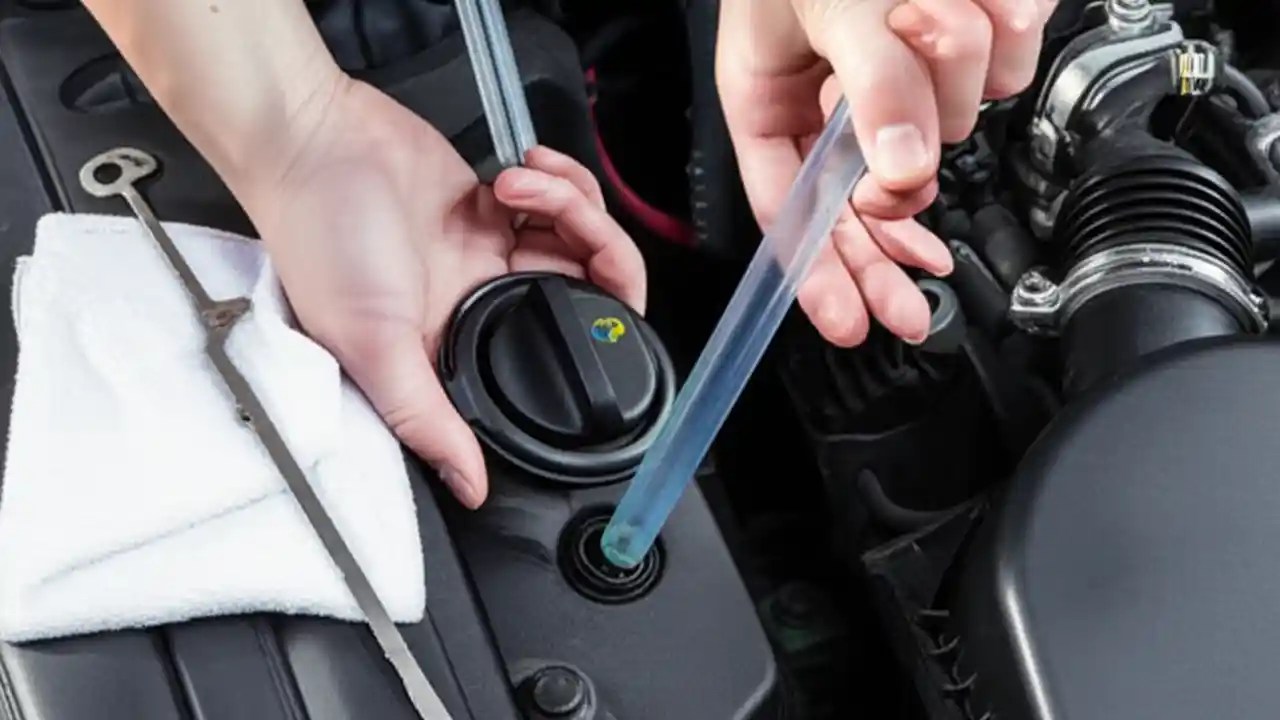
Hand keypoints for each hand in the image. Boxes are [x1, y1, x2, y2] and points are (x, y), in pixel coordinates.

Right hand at [235, 77, 645, 507]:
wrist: (310, 138)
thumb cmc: (323, 239)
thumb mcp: (374, 343)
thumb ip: (426, 417)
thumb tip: (471, 491)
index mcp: (456, 346)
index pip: (550, 363)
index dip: (594, 341)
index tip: (597, 312)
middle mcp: (479, 304)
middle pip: (586, 295)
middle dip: (600, 252)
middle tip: (578, 229)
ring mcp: (489, 250)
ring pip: (578, 241)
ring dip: (572, 206)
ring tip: (520, 185)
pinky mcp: (490, 202)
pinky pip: (556, 199)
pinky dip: (556, 182)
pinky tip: (522, 170)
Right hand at [717, 0, 1053, 345]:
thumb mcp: (828, 3)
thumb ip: (870, 81)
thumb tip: (903, 167)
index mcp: (773, 95)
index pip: (790, 207)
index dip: (817, 269)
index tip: (849, 319)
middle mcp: (837, 92)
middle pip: (864, 204)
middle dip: (893, 245)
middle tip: (913, 308)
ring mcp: (904, 71)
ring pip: (952, 124)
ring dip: (959, 73)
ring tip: (938, 11)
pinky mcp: (962, 46)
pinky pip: (1002, 68)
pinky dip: (1005, 34)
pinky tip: (985, 3)